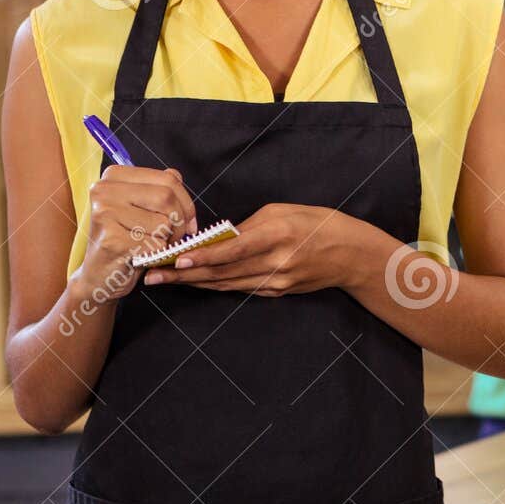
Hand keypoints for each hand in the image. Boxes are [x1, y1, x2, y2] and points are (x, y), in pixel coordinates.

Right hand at [77, 166, 196, 298]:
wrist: (98, 276)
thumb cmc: (125, 241)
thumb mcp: (141, 207)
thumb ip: (157, 188)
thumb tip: (177, 178)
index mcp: (113, 176)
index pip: (168, 178)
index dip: (186, 202)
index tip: (187, 220)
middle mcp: (104, 190)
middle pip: (167, 197)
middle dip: (180, 222)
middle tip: (174, 237)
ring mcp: (105, 213)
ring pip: (163, 222)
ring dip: (167, 240)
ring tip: (151, 246)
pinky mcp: (111, 239)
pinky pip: (155, 244)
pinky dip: (156, 255)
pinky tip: (141, 257)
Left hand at [143, 203, 367, 295]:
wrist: (350, 254)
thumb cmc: (317, 223)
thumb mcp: (284, 211)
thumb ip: (250, 225)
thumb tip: (219, 237)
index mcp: (278, 235)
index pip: (234, 250)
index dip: (204, 257)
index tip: (178, 259)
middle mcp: (276, 263)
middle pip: (223, 272)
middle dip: (185, 274)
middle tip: (154, 274)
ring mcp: (277, 282)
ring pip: (227, 284)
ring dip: (194, 282)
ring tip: (165, 279)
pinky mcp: (277, 292)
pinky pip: (240, 288)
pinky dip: (216, 285)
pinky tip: (195, 282)